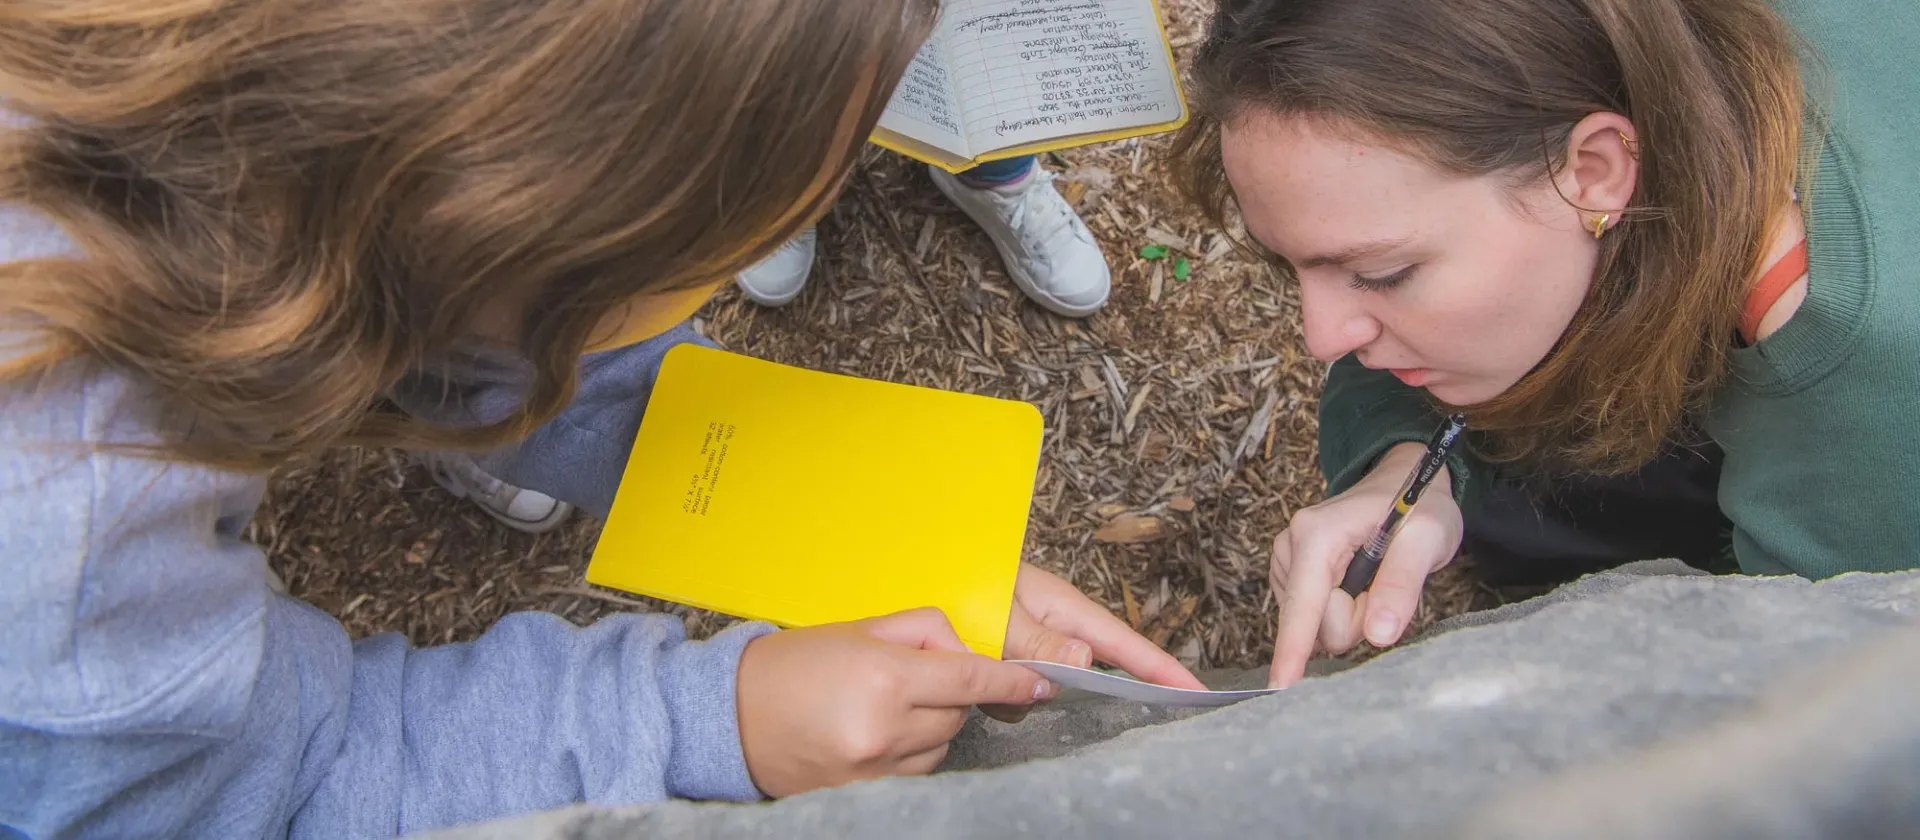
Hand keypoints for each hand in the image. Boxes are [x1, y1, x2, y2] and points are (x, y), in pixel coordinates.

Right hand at [735, 608, 1053, 797]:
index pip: (970, 679)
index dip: (1010, 681)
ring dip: (932, 724)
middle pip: (958, 714)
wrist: (730, 718)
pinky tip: (877, 732)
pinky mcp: (866, 794)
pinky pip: (917, 770)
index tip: (1041, 683)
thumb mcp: (858, 629)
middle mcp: (884, 728)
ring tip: (885, 705)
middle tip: (913, 676)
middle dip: (951, 693)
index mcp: (884, 677)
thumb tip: (968, 649)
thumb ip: (922, 633)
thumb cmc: (793, 666)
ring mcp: (875, 768)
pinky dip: (912, 750)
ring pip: (941, 744)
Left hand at [984, 563, 1206, 721]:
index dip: (1164, 672)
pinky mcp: (1014, 656)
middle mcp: (1058, 627)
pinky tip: (975, 681)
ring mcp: (1037, 643)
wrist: (931, 565)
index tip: (1199, 696)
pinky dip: (999, 694)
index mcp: (1065, 610)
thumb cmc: (964, 579)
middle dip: (1073, 693)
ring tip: (985, 668)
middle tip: (1044, 687)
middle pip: (1092, 676)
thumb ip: (1037, 640)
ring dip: (1019, 693)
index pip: (1127, 646)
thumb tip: (1087, 661)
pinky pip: (1022, 690)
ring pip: (1051, 690)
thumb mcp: (998, 610)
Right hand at [1268, 442, 1461, 687]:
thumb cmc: (1419, 506)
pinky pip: (1316, 619)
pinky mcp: (1293, 575)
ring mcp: (1288, 562)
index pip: (1303, 607)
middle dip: (1357, 618)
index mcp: (1315, 535)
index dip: (1293, 650)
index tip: (1279, 687)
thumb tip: (1380, 634)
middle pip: (1316, 624)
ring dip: (1353, 614)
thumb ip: (1402, 585)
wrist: (1405, 481)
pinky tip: (1359, 582)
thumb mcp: (1427, 539)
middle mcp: (1291, 546)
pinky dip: (1344, 609)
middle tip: (1388, 582)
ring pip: (1317, 626)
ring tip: (1377, 578)